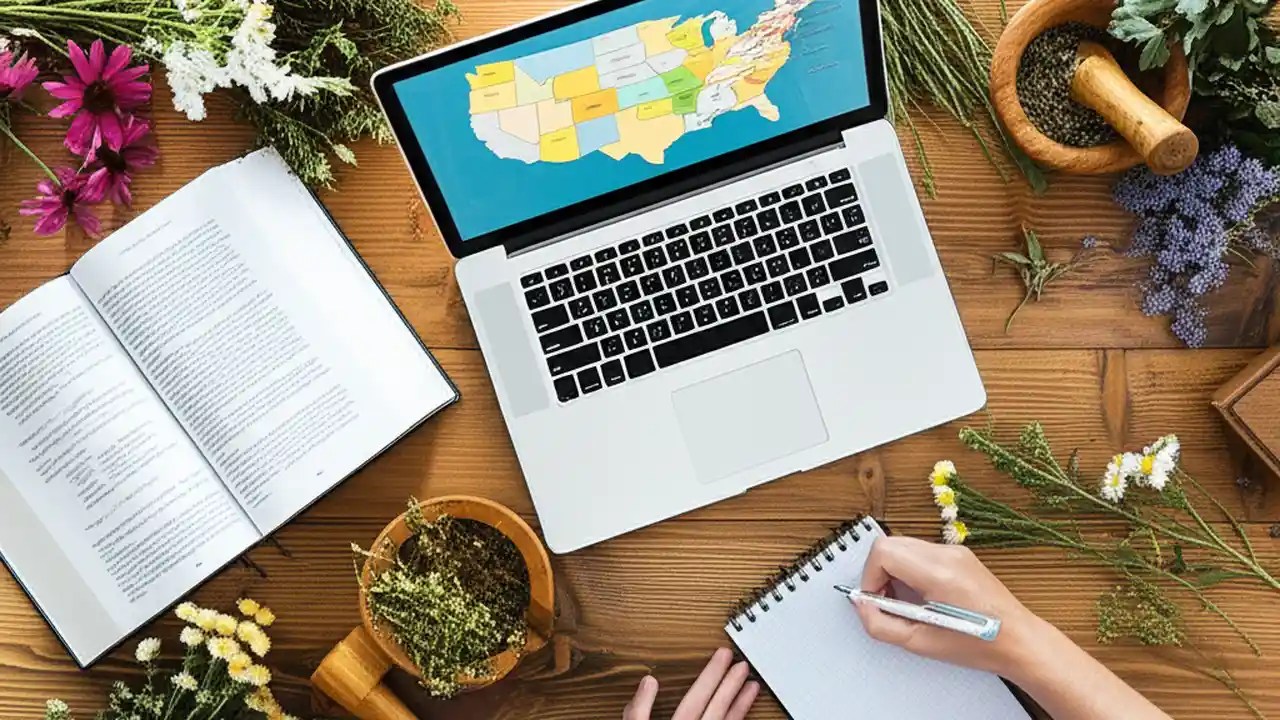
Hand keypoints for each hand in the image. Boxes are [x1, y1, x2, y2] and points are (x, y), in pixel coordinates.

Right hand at [623, 648, 759, 719]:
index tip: (723, 654)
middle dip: (729, 685)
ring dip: (740, 704)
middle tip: (742, 663)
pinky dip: (738, 719)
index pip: (695, 700)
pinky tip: (743, 710)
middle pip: (715, 709)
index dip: (711, 675)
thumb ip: (638, 712)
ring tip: (752, 685)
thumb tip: (648, 682)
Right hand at [853, 535, 1046, 677]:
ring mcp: (956, 551)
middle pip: (890, 543)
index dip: (870, 577)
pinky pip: (921, 552)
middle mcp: (948, 555)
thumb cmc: (981, 644)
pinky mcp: (960, 555)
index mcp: (940, 574)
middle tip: (887, 601)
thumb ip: (881, 624)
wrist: (1020, 641)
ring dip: (894, 570)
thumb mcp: (921, 643)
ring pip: (904, 546)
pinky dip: (910, 569)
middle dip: (879, 572)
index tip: (876, 600)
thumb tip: (862, 604)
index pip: (884, 551)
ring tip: (906, 601)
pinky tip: (922, 596)